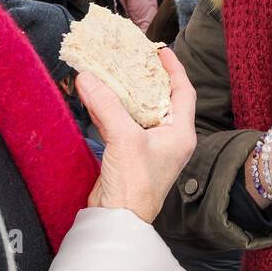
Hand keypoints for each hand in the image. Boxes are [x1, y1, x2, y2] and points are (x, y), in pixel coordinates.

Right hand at [76, 48, 196, 223]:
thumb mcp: (123, 138)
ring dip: (124, 92)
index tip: (161, 50)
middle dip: (145, 78)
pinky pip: (121, 124)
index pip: (183, 92)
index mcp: (180, 133)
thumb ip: (107, 105)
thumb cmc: (134, 184)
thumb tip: (88, 77)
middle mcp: (169, 138)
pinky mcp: (129, 154)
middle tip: (132, 57)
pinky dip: (110, 109)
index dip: (174, 69)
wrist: (118, 219)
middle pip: (160, 99)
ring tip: (111, 69)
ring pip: (138, 110)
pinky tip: (95, 95)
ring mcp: (149, 147)